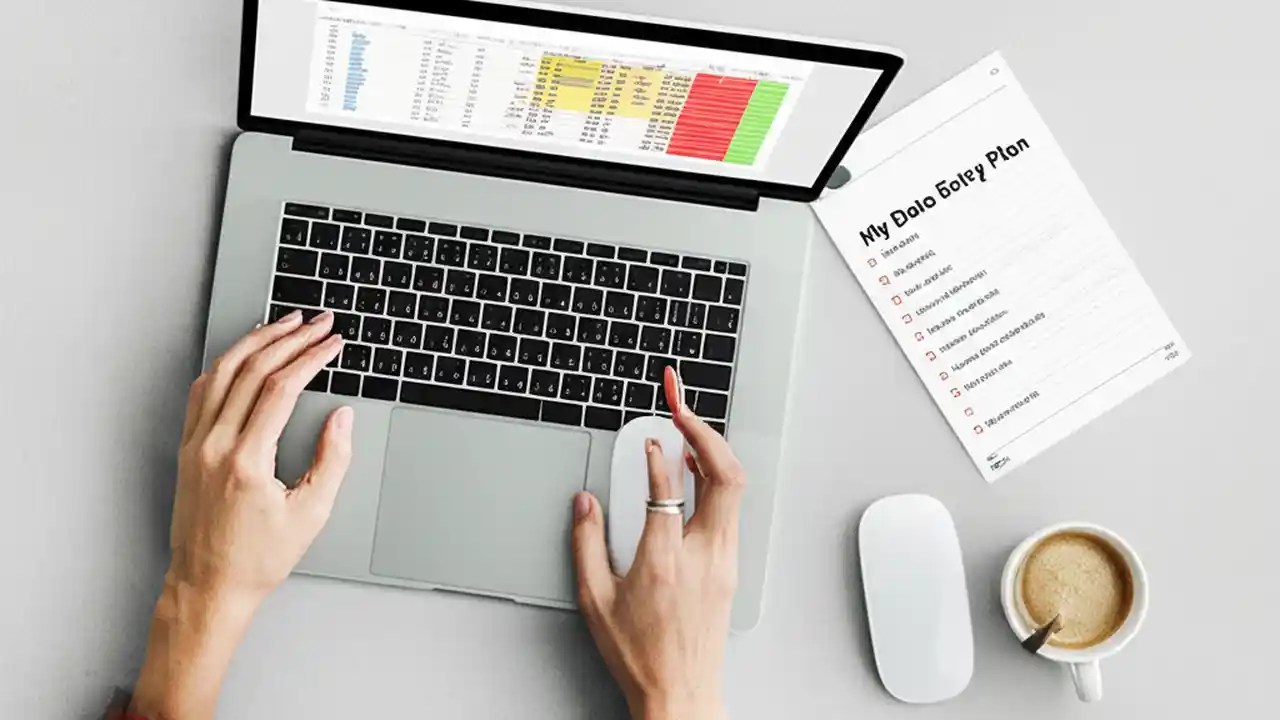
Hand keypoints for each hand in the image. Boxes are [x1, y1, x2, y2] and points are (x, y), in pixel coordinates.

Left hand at [131, 310, 351, 719]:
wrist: (208, 585)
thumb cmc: (258, 559)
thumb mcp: (311, 515)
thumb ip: (332, 461)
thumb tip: (341, 418)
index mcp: (247, 460)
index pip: (282, 388)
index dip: (312, 358)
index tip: (334, 344)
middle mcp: (215, 445)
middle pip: (253, 370)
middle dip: (290, 339)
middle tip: (318, 323)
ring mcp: (195, 444)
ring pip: (223, 372)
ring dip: (256, 342)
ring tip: (284, 324)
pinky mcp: (186, 449)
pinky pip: (202, 391)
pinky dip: (226, 364)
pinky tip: (244, 354)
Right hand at [572, 368, 743, 719]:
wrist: (680, 694)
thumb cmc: (639, 655)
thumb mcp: (595, 600)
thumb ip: (585, 544)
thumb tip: (584, 503)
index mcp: (665, 561)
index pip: (666, 488)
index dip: (656, 455)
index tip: (647, 439)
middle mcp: (703, 555)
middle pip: (725, 475)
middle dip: (705, 432)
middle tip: (681, 407)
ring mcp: (724, 561)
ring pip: (735, 489)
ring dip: (714, 453)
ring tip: (690, 431)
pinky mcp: (730, 568)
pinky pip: (731, 509)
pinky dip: (717, 480)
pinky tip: (699, 473)